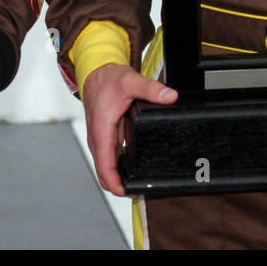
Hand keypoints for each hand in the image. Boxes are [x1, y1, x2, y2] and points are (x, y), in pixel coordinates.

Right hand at [81, 63, 176, 196]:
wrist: (96, 71)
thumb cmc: (109, 79)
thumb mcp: (131, 81)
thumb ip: (151, 89)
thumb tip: (170, 96)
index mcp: (101, 129)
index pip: (104, 165)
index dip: (115, 183)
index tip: (128, 193)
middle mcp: (97, 137)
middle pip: (103, 172)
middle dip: (118, 186)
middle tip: (139, 193)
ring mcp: (99, 139)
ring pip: (104, 167)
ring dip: (117, 179)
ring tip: (137, 186)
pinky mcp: (103, 137)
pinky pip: (108, 159)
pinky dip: (116, 168)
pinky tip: (131, 171)